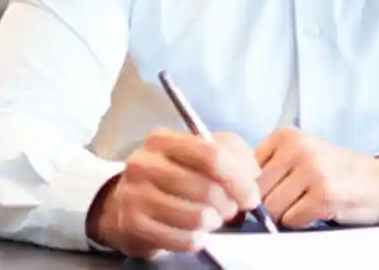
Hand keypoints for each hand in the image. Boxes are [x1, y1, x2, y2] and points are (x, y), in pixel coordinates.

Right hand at [87, 129, 260, 257]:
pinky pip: (183, 238)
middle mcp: (144, 164)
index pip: (212, 156)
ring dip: (213, 221)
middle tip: (229, 209)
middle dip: (228, 204)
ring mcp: (134, 195)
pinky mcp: (132, 225)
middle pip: (207, 189)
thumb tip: (251, 174)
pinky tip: (195, 232)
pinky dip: (197, 238)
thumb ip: (233, 153)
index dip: (239, 179)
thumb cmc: (175, 173)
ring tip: (211, 218)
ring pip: (196, 216)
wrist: (127, 201)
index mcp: (163, 139)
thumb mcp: (203, 151)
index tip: (251, 196)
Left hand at [255, 128, 378, 228]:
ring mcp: (312, 170)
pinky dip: (302, 222)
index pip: (245, 172)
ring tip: (307, 202)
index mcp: (286, 135)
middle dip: (270, 205)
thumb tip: (233, 197)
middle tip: (295, 199)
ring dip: (287, 214)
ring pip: (272, 209)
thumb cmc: (334, 173)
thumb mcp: (299, 156)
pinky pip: (292, 220)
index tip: (273, 191)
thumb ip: (268, 168)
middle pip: (257, 192)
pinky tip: (318, 209)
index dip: (254, 190)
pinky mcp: (324, 194)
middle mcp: (297, 147)